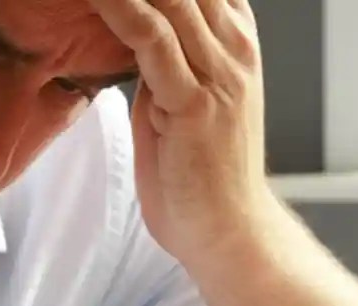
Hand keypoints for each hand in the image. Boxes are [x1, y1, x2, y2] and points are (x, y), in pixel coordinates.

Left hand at [89, 0, 276, 261]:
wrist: (226, 231)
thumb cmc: (199, 172)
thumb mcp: (181, 99)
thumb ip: (165, 60)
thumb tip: (131, 35)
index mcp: (235, 39)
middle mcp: (233, 46)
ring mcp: (218, 72)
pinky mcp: (193, 102)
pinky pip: (152, 39)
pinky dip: (122, 9)